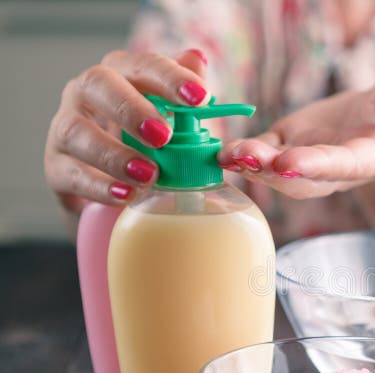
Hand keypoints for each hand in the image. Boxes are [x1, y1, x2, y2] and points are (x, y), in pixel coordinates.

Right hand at [44, 49, 210, 211]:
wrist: (107, 180)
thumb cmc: (145, 139)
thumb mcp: (171, 116)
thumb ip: (185, 92)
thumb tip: (197, 59)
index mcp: (121, 74)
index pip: (143, 64)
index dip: (170, 78)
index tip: (200, 98)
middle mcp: (87, 93)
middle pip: (99, 84)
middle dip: (131, 108)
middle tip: (162, 135)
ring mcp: (66, 127)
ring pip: (77, 131)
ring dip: (114, 154)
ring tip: (149, 174)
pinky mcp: (56, 166)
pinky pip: (71, 174)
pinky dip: (99, 186)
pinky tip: (126, 195)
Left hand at [217, 73, 374, 198]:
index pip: (347, 164)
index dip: (319, 165)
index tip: (291, 162)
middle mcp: (339, 169)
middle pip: (308, 179)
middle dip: (276, 172)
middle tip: (250, 157)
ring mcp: (312, 162)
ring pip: (282, 173)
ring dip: (255, 166)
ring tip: (230, 153)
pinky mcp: (292, 146)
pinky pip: (267, 155)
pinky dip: (244, 155)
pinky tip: (224, 151)